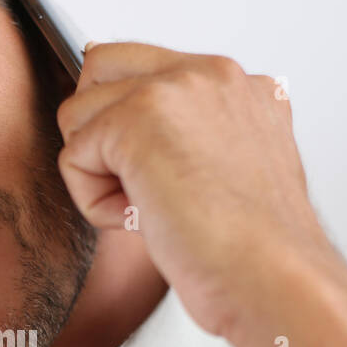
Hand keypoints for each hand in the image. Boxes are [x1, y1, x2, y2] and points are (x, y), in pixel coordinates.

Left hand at [55, 42, 328, 341]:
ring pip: (78, 114)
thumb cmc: (258, 255)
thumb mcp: (233, 178)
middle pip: (102, 68)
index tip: (159, 179)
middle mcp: (213, 75)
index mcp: (241, 89)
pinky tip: (147, 220)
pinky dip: (95, 202)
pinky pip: (73, 156)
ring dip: (99, 176)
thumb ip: (192, 141)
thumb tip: (132, 140)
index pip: (147, 69)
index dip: (127, 126)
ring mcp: (176, 88)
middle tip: (141, 187)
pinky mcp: (138, 117)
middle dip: (98, 132)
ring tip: (154, 209)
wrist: (274, 279)